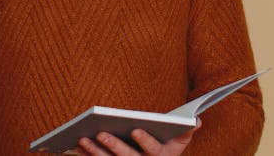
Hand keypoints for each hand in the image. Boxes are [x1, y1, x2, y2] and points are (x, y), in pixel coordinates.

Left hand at [76, 120, 200, 155]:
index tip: (136, 130)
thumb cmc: (167, 146)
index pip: (153, 150)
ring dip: (94, 153)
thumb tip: (196, 120)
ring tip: (82, 139)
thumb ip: (187, 130)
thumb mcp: (180, 140)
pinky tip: (77, 146)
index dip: (145, 141)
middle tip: (100, 133)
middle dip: (113, 146)